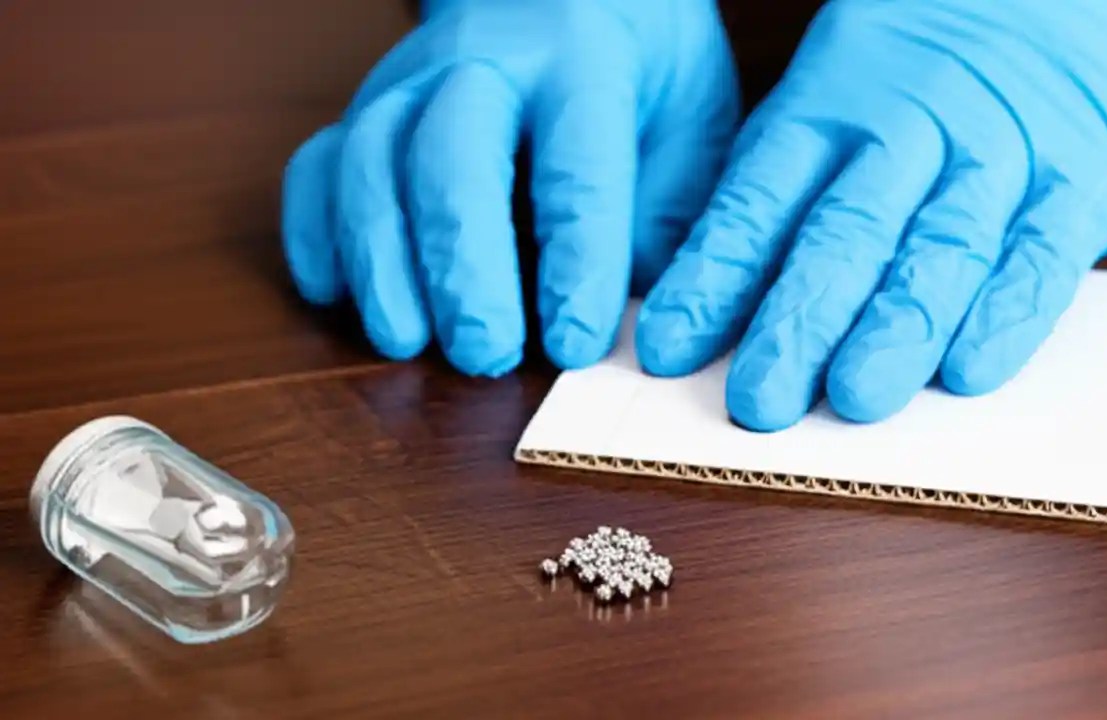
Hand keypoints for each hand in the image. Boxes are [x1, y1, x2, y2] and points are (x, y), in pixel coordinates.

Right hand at [283, 0, 737, 374]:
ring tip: (405, 341)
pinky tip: (334, 292)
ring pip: (368, 161)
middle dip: (461, 266)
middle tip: (485, 354)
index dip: (575, 264)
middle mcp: (484, 61)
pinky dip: (315, 232)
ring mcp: (410, 81)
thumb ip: (672, 213)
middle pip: (450, 157)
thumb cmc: (641, 68)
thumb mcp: (695, 118)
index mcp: (584, 59)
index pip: (575, 169)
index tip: (577, 344)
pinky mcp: (365, 111)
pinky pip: (316, 166)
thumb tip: (637, 320)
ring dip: (380, 260)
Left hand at [636, 0, 1106, 429]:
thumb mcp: (839, 90)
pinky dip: (1008, 312)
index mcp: (829, 109)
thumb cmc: (933, 55)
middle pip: (845, 233)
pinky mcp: (1083, 180)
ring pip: (940, 246)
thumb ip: (784, 185)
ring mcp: (998, 155)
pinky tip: (970, 369)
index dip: (713, 277)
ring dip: (895, 327)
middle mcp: (908, 131)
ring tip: (855, 395)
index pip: (759, 201)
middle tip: (761, 398)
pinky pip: (1043, 251)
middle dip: (799, 321)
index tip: (669, 349)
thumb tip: (704, 294)